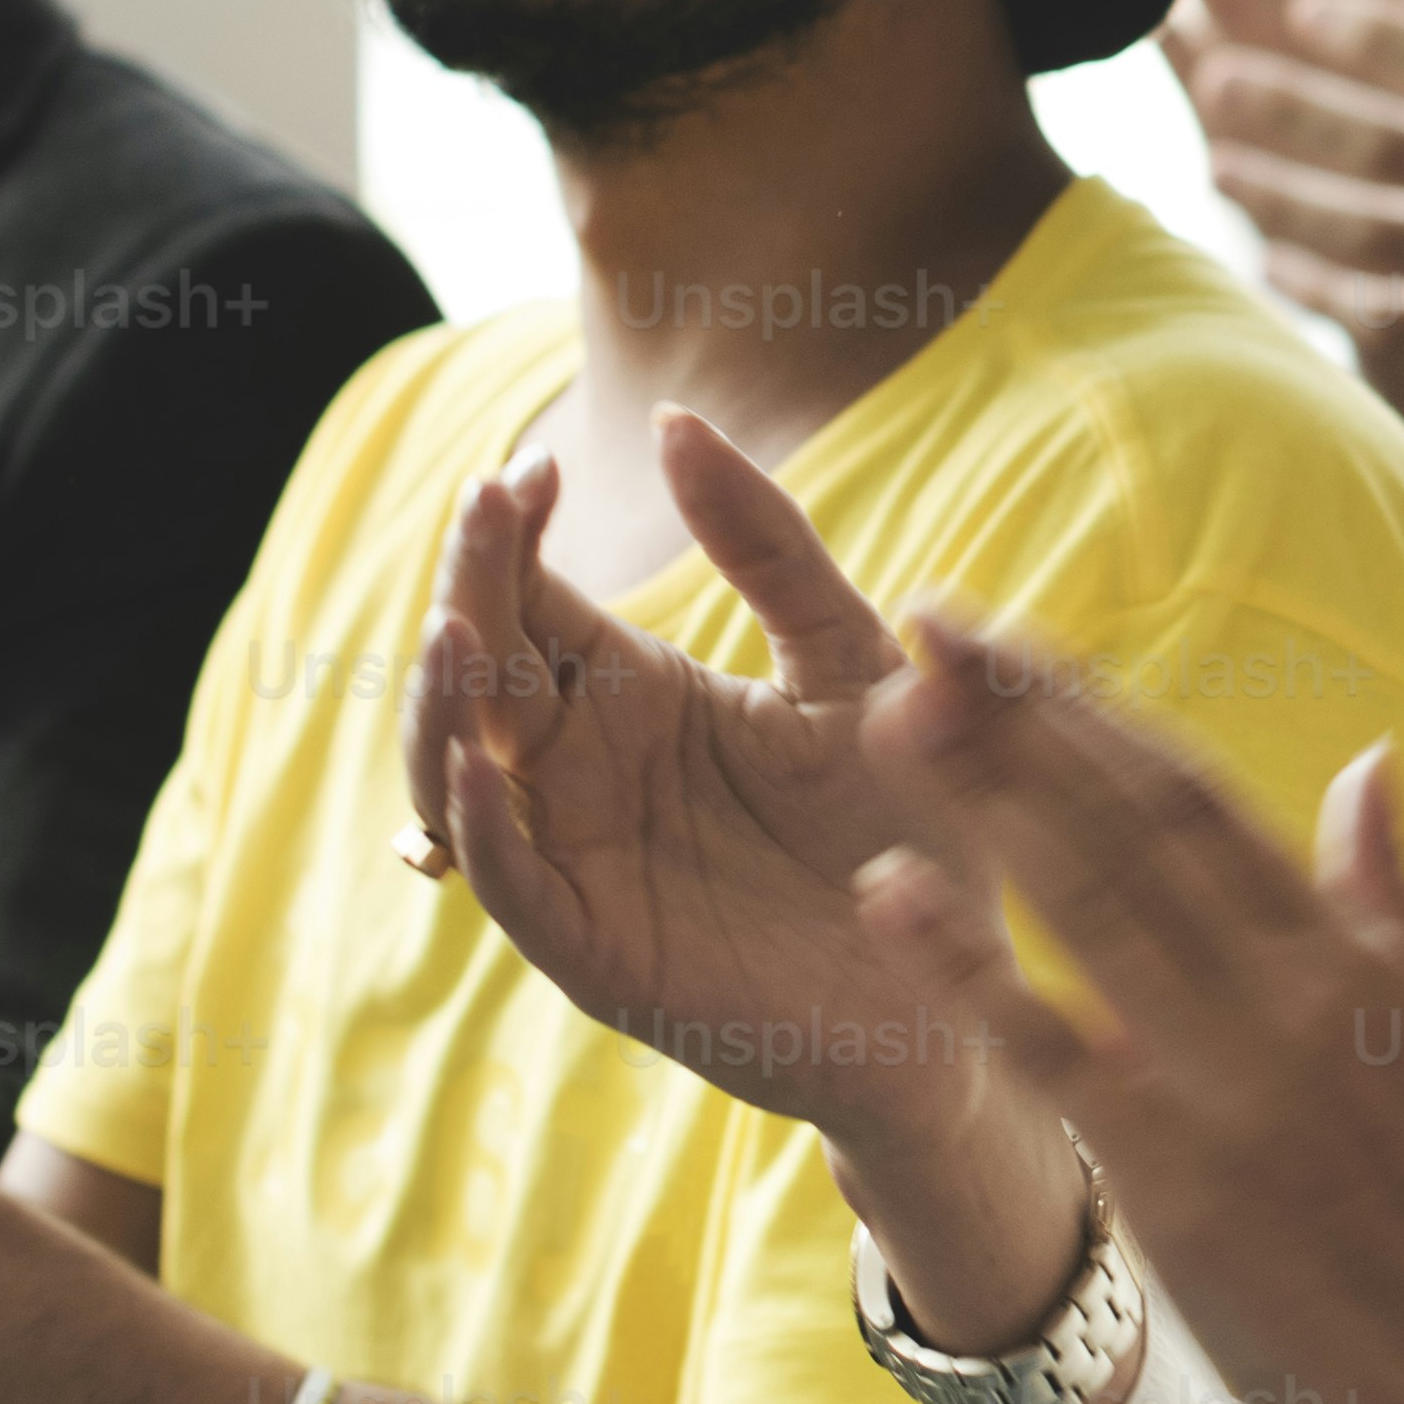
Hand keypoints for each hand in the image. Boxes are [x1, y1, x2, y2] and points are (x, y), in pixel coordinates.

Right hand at [403, 416, 1022, 1192]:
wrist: (959, 982)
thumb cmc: (907, 818)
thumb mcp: (850, 660)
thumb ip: (770, 549)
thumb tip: (678, 422)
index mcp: (630, 693)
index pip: (529, 595)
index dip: (509, 532)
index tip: (532, 466)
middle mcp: (581, 769)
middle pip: (478, 665)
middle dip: (470, 583)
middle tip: (492, 502)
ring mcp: (575, 857)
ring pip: (457, 769)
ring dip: (444, 700)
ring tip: (457, 627)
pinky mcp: (592, 946)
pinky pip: (509, 883)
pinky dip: (481, 823)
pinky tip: (484, 760)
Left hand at [855, 621, 1403, 1403]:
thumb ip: (1392, 907)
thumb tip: (1370, 762)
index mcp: (1356, 964)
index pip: (1203, 799)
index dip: (1091, 712)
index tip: (1002, 644)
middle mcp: (1297, 996)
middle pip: (1135, 820)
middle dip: (1019, 715)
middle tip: (919, 617)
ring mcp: (1238, 1081)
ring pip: (1091, 902)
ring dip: (985, 797)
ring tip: (888, 705)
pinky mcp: (1181, 1177)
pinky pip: (1054, 1047)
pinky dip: (969, 963)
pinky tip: (888, 894)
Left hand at [1164, 0, 1403, 496]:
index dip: (1378, 39)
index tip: (1307, 4)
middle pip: (1395, 150)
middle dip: (1299, 115)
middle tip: (1220, 77)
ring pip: (1378, 235)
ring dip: (1294, 200)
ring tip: (1220, 161)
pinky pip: (1401, 315)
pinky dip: (1333, 291)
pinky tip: (1274, 264)